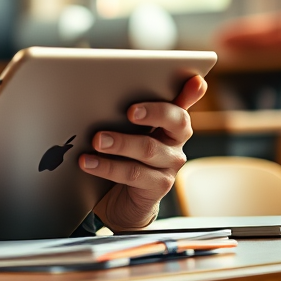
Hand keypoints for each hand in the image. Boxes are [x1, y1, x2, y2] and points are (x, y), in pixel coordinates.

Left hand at [80, 75, 206, 230]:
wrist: (119, 200)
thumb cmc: (119, 155)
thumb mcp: (120, 128)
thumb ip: (117, 106)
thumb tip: (97, 83)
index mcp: (168, 120)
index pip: (184, 101)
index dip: (192, 91)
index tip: (193, 80)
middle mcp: (175, 141)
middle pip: (176, 121)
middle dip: (154, 112)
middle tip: (129, 111)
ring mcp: (169, 165)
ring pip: (149, 149)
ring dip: (120, 142)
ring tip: (97, 139)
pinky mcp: (157, 187)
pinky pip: (133, 174)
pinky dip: (107, 166)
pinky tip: (88, 162)